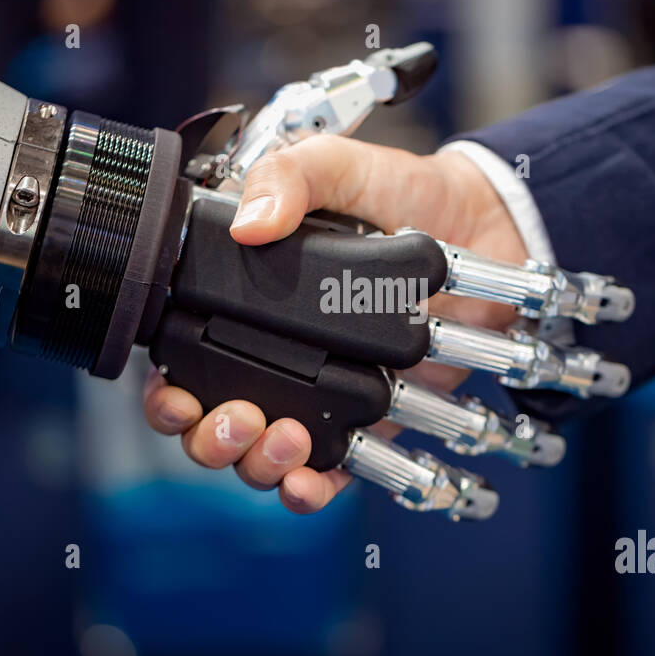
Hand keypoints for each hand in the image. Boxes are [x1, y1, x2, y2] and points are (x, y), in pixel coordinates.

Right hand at [143, 136, 527, 511]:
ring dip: (259, 464)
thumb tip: (247, 225)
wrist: (487, 226)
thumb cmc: (404, 193)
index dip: (167, 391)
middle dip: (209, 439)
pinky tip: (309, 483)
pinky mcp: (367, 421)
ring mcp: (319, 393)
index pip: (181, 360)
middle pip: (211, 424)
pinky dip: (311, 490)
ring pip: (262, 456)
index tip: (177, 396)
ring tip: (286, 440)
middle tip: (239, 420)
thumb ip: (291, 177)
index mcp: (246, 302)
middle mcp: (274, 356)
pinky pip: (329, 472)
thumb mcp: (340, 165)